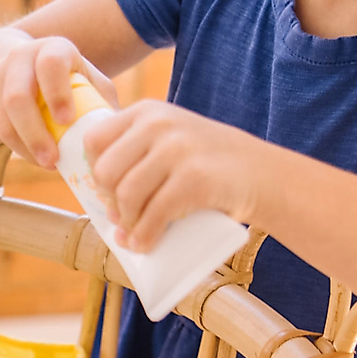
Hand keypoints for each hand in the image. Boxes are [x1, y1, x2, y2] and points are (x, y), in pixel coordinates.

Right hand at [0, 34, 116, 169]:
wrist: (26, 66)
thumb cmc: (70, 80)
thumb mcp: (89, 81)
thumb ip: (102, 102)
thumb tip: (117, 137)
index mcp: (52, 48)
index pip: (50, 65)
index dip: (57, 93)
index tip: (67, 120)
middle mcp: (19, 57)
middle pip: (17, 96)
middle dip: (34, 133)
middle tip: (52, 160)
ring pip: (2, 117)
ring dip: (24, 146)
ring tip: (46, 163)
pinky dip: (15, 147)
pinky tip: (34, 156)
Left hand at [83, 100, 261, 251]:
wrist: (262, 173)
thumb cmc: (209, 164)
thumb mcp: (171, 139)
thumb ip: (138, 150)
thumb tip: (97, 193)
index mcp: (146, 112)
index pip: (94, 141)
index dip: (94, 173)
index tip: (108, 192)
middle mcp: (158, 124)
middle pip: (106, 172)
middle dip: (108, 202)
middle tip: (122, 218)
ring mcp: (177, 149)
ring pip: (125, 195)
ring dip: (126, 223)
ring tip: (134, 235)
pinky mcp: (194, 179)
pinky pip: (153, 215)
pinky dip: (144, 236)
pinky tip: (145, 245)